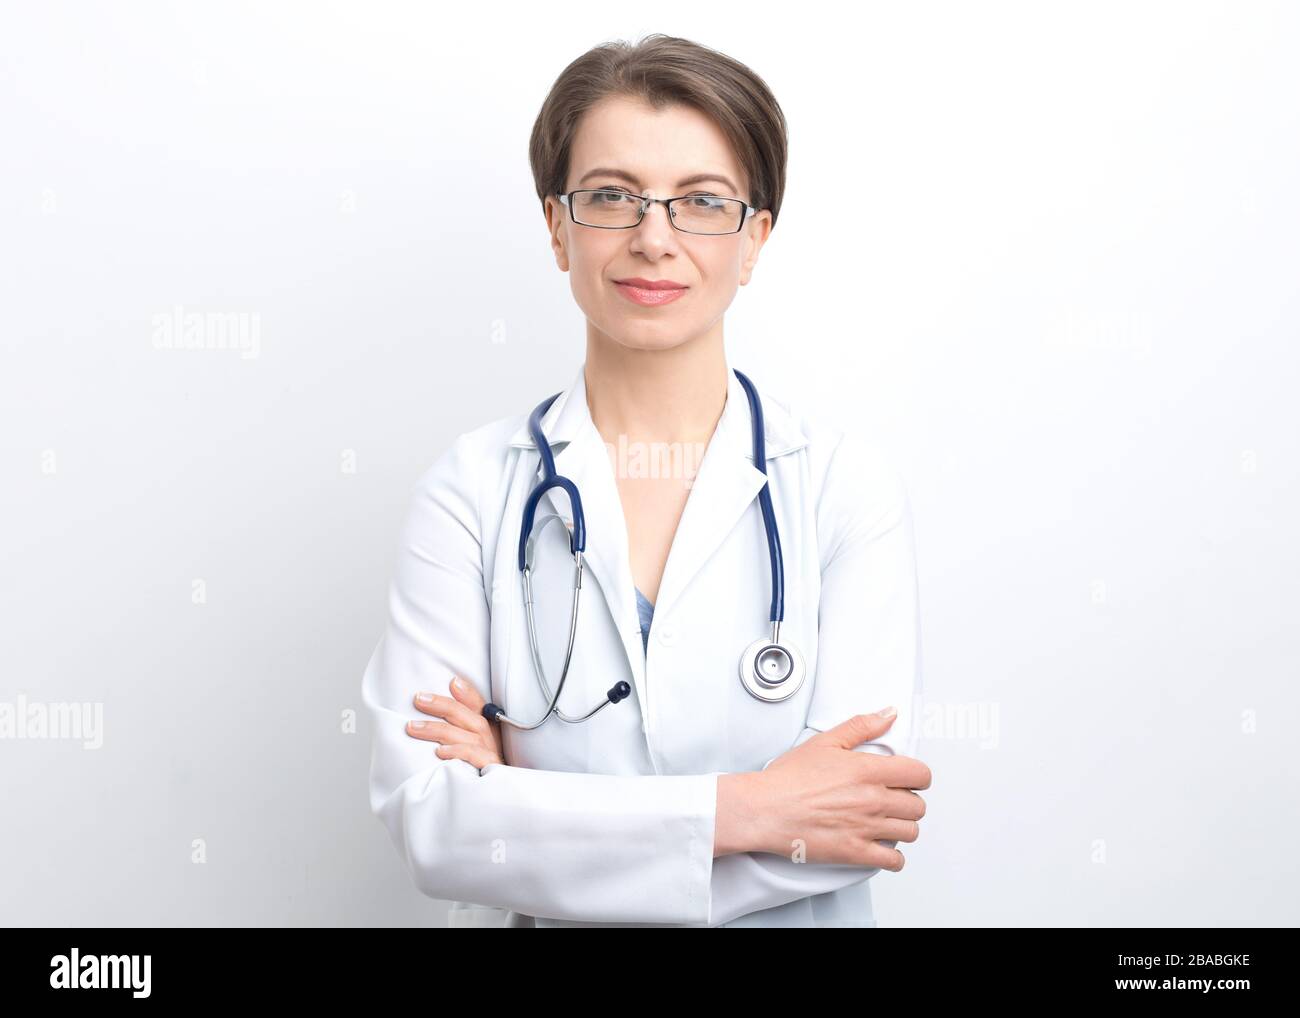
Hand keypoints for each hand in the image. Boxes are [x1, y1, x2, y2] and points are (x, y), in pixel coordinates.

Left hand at [405, 675, 504, 769]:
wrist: (497, 806)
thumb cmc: (478, 774)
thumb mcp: (469, 750)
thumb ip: (457, 732)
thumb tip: (438, 713)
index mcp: (488, 732)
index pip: (479, 707)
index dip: (468, 693)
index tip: (452, 681)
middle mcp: (490, 741)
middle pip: (468, 717)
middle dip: (442, 705)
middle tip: (418, 699)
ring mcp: (491, 757)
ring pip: (467, 736)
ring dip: (438, 729)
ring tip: (412, 727)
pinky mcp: (490, 773)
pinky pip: (475, 759)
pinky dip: (458, 753)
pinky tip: (440, 752)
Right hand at [746, 709, 929, 868]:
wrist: (765, 809)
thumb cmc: (788, 778)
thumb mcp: (825, 741)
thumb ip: (862, 726)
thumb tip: (888, 714)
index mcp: (868, 770)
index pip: (920, 774)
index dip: (917, 776)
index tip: (908, 778)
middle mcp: (873, 800)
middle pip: (918, 805)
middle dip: (909, 801)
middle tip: (893, 800)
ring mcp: (866, 828)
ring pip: (910, 832)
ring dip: (902, 827)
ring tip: (887, 822)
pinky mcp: (855, 852)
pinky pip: (894, 860)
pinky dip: (893, 856)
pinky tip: (881, 846)